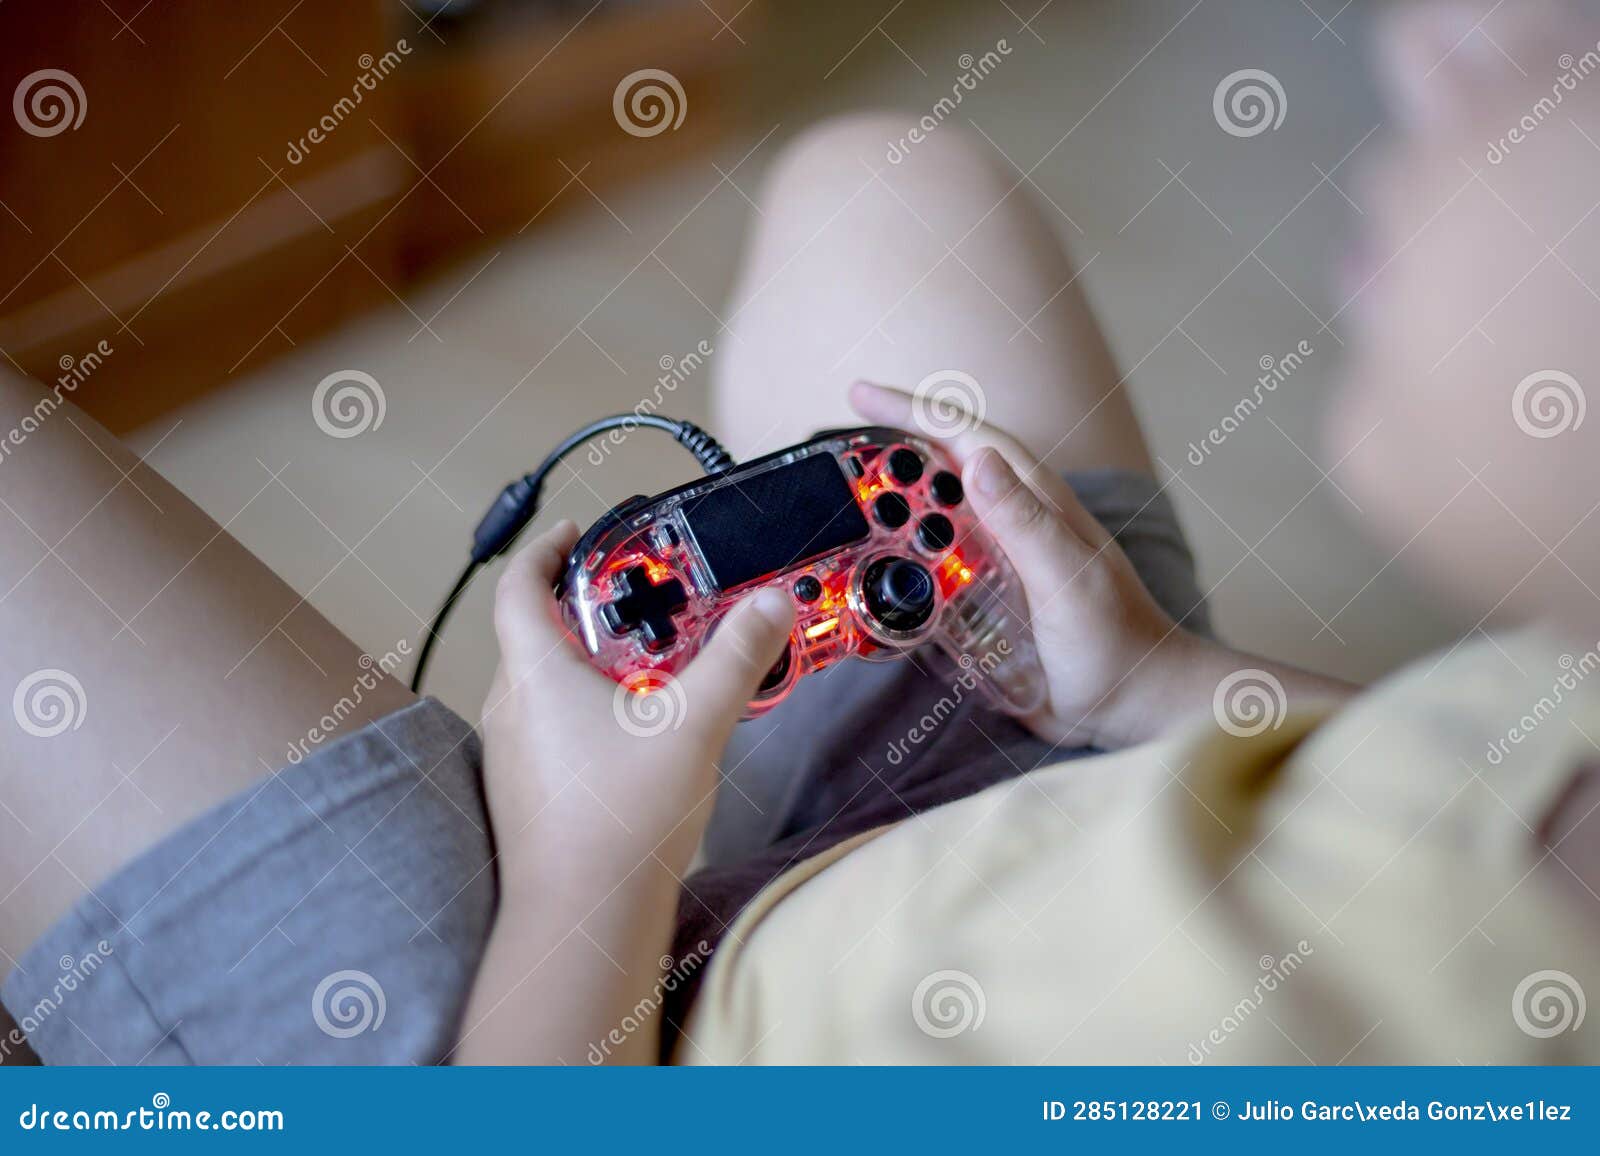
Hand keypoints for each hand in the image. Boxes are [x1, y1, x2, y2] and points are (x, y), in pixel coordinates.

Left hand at [479, 520, 794, 889]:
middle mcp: (508, 709)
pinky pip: (547, 733)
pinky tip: (634, 738)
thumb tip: (768, 604)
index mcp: (533, 674)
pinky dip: (582, 715)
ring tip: (645, 670)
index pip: (517, 586)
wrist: (583, 920)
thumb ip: (736, 658)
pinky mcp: (524, 796)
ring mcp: (510, 757)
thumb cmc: (622, 817)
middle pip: (530, 636)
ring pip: (539, 688)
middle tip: (634, 603)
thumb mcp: (694, 723)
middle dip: (579, 611)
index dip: (543, 550)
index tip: (574, 532)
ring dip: (582, 667)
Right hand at [852, 381, 1230, 748]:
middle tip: (830, 465)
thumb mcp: (1068, 577)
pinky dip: (899, 564)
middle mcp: (1011, 522)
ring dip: (887, 512)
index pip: (965, 436)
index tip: (858, 395)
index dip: (912, 410)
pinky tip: (870, 578)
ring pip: (931, 519)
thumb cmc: (1115, 640)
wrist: (1135, 704)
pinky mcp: (988, 602)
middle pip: (938, 472)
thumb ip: (1025, 521)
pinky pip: (933, 570)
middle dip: (886, 458)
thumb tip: (975, 458)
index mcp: (1034, 501)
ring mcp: (998, 561)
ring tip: (836, 518)